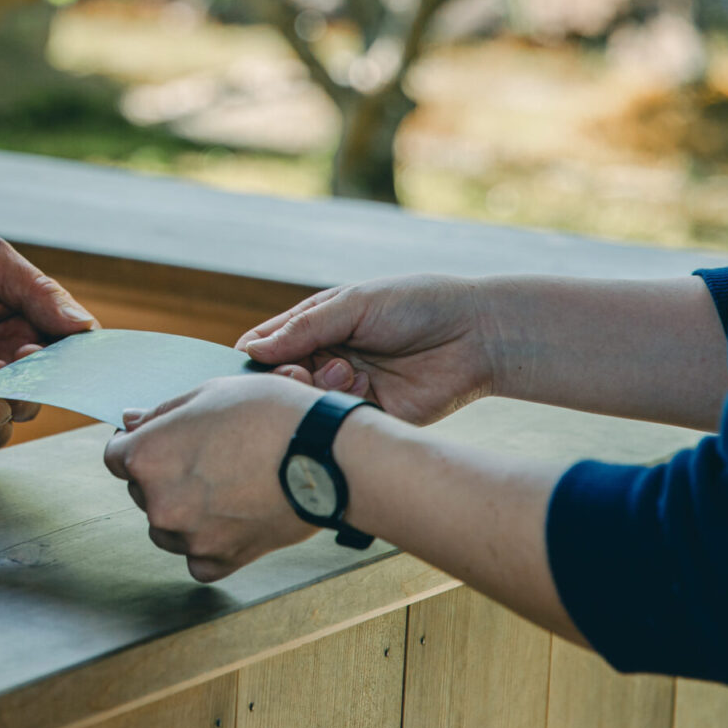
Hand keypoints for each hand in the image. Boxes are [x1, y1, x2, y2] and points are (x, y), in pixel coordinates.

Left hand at [0, 229, 97, 443]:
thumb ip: (39, 291)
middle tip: (10, 361)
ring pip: (13, 413)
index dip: (64, 360)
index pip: (69, 354)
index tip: (40, 348)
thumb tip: (85, 326)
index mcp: (34, 323)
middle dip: (34, 386)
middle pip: (45, 391)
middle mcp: (16, 356)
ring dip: (7, 405)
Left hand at [103, 373, 324, 582]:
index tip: (163, 442)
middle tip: (207, 459)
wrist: (325, 453)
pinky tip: (232, 519)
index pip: (116, 456)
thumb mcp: (208, 394)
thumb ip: (161, 413)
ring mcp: (188, 536)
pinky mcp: (220, 561)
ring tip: (225, 487)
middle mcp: (158, 501)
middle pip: (141, 491)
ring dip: (183, 512)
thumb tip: (130, 421)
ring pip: (165, 528)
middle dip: (163, 476)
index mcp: (146, 456)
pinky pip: (197, 560)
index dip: (139, 445)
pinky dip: (209, 545)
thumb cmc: (268, 414)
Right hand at [237, 273, 493, 424]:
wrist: (476, 335)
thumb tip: (251, 350)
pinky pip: (341, 422)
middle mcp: (326, 359)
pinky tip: (366, 389)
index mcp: (316, 327)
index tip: (260, 362)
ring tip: (349, 373)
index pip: (267, 346)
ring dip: (320, 390)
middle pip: (282, 381)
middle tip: (303, 373)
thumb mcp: (355, 304)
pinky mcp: (371, 416)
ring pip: (308, 405)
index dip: (257, 357)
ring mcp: (347, 389)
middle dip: (289, 379)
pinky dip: (345, 408)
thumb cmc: (415, 305)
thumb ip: (305, 328)